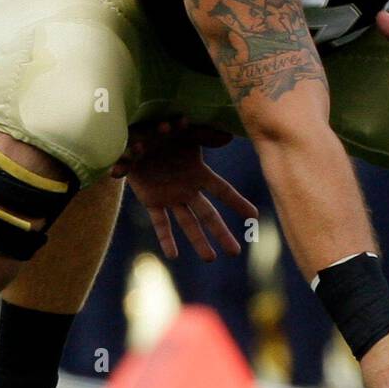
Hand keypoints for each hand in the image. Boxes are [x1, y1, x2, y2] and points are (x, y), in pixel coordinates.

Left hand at [112, 118, 254, 261]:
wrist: (133, 136)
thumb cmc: (161, 130)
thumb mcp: (184, 131)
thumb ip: (203, 135)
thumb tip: (227, 137)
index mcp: (198, 172)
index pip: (223, 191)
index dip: (238, 203)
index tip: (254, 217)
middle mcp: (187, 188)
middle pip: (208, 215)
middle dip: (222, 233)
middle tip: (236, 252)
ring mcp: (170, 196)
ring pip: (187, 223)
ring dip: (198, 241)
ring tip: (210, 258)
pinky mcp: (151, 200)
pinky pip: (160, 222)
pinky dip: (166, 238)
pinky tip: (173, 255)